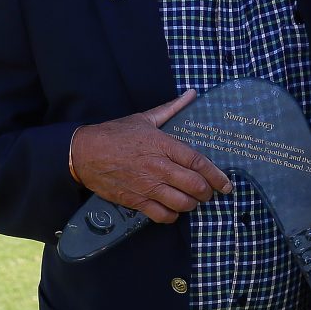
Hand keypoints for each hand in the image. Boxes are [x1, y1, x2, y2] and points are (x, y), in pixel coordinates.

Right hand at [70, 90, 232, 223]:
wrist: (84, 153)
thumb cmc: (115, 134)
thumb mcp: (144, 118)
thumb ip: (171, 108)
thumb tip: (191, 94)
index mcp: (162, 144)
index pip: (197, 162)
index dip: (216, 175)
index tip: (225, 183)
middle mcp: (158, 167)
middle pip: (194, 185)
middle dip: (207, 192)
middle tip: (209, 192)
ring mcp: (147, 186)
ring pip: (181, 203)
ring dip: (192, 204)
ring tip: (192, 200)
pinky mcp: (135, 201)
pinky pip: (162, 215)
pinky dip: (172, 215)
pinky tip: (173, 209)